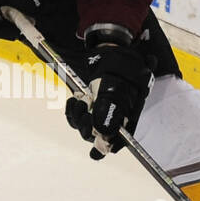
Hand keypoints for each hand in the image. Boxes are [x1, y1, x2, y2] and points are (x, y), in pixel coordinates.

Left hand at [64, 26, 153, 159]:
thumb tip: (103, 131)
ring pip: (84, 126)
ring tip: (80, 101)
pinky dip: (72, 110)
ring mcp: (100, 110)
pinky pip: (76, 116)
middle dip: (87, 127)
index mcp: (127, 116)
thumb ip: (111, 108)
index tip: (95, 151)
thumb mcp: (116, 85)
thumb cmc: (119, 66)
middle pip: (97, 136)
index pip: (117, 140)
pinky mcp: (88, 104)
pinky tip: (74, 99)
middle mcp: (114, 116)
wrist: (111, 49)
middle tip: (85, 110)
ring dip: (78, 117)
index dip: (106, 147)